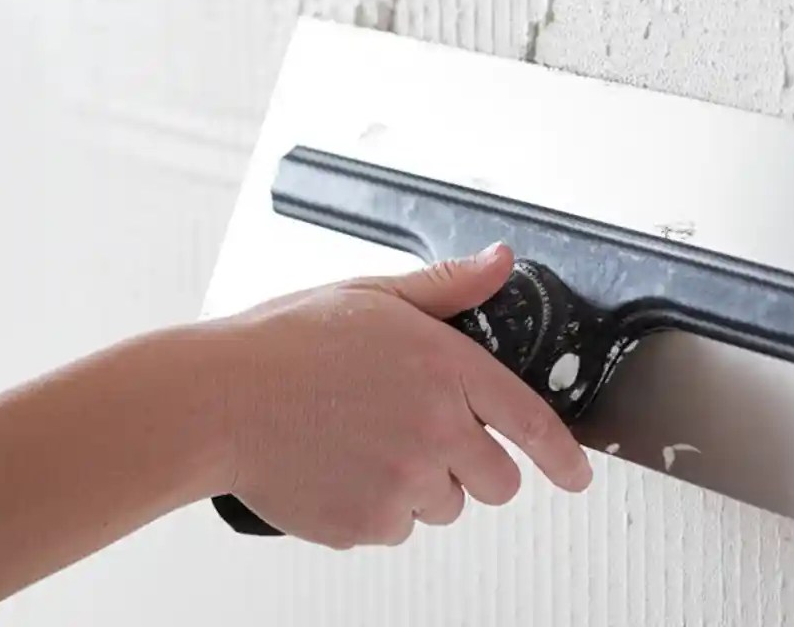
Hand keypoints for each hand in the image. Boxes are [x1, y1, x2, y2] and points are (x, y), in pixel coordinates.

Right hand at [201, 242, 592, 548]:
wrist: (217, 401)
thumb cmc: (285, 344)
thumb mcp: (373, 295)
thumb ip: (446, 287)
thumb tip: (499, 263)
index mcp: (446, 370)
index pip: (531, 424)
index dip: (563, 457)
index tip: (575, 474)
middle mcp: (436, 432)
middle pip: (496, 483)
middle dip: (473, 468)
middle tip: (421, 440)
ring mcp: (403, 484)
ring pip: (443, 507)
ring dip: (419, 488)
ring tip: (363, 446)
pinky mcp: (367, 525)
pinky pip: (395, 530)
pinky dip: (375, 510)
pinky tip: (339, 470)